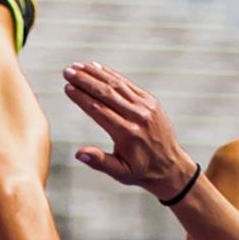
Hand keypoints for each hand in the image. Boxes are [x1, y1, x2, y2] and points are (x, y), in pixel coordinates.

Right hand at [63, 62, 198, 199]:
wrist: (171, 166)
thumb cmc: (142, 171)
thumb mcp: (120, 173)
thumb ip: (100, 162)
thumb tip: (79, 153)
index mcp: (127, 133)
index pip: (99, 110)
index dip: (81, 97)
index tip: (67, 87)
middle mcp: (137, 116)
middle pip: (106, 93)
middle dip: (85, 80)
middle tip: (67, 71)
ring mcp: (146, 106)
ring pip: (116, 85)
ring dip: (95, 73)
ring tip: (78, 66)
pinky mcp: (150, 101)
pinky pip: (128, 84)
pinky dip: (111, 75)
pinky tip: (97, 67)